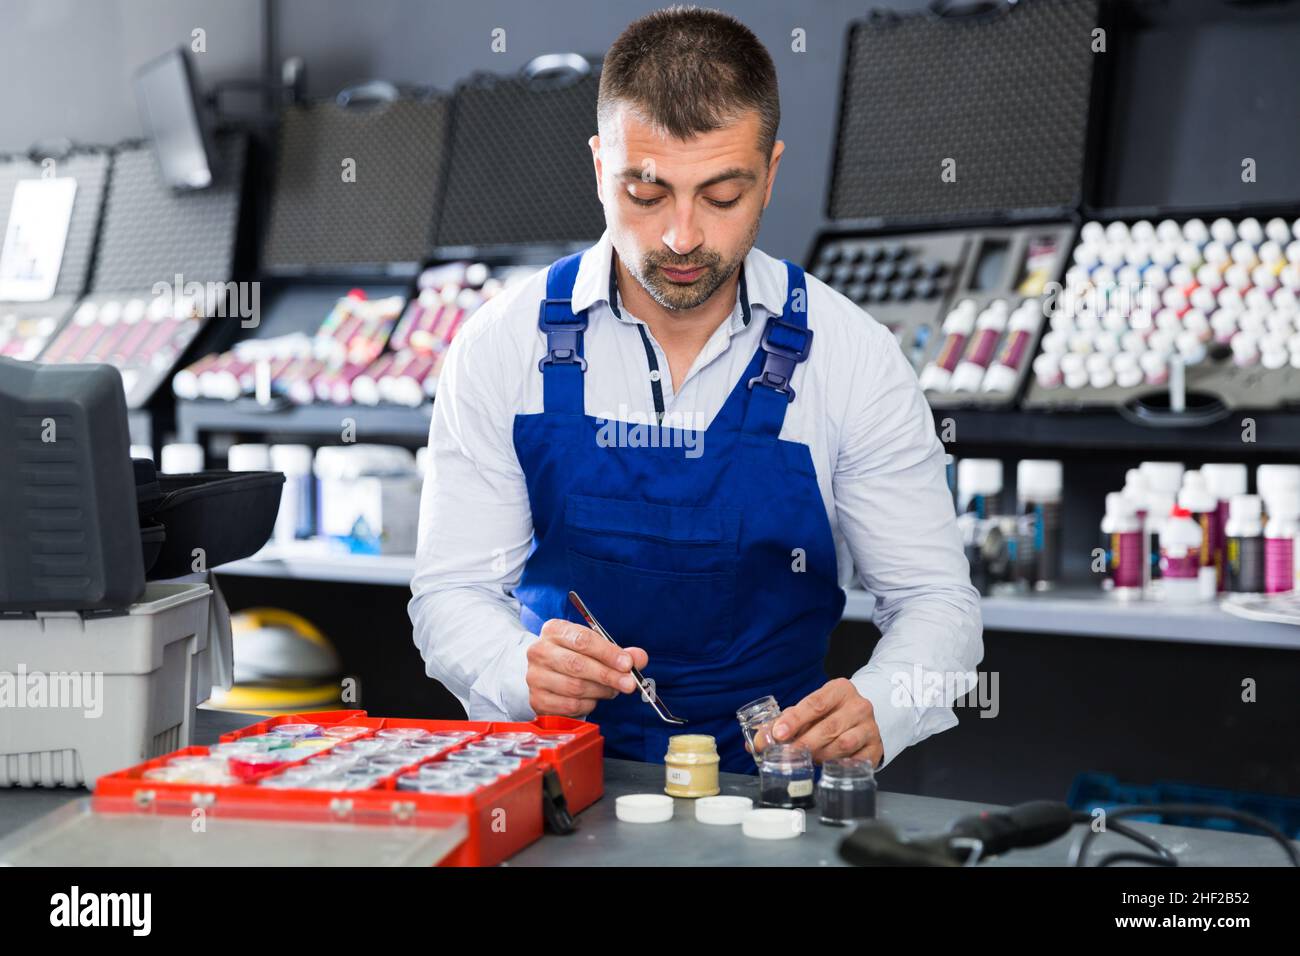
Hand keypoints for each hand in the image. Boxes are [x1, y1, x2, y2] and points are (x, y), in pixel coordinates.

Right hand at [526, 619, 648, 717]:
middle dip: (608, 675)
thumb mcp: (596, 647)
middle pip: (577, 665)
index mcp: (554, 630)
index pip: (582, 640)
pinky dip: (588, 704)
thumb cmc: (575, 656)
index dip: (608, 653)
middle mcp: (539, 651)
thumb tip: (639, 658)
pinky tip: (593, 698)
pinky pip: (570, 705)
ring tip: (612, 689)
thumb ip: (620, 652)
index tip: (627, 664)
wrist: (547, 673)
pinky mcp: (537, 699)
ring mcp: (535, 676)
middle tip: (629, 683)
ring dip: (600, 691)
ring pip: (575, 687)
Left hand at [769, 678, 882, 766]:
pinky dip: (840, 765)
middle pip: (829, 726)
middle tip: (787, 755)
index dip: (795, 720)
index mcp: (839, 690)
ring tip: (807, 760)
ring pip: (843, 744)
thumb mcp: (809, 711)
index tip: (778, 734)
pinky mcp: (875, 747)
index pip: (815, 703)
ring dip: (820, 755)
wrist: (861, 720)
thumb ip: (784, 723)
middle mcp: (858, 706)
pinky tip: (828, 766)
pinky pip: (857, 760)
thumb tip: (759, 741)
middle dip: (804, 743)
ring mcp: (870, 727)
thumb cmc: (830, 715)